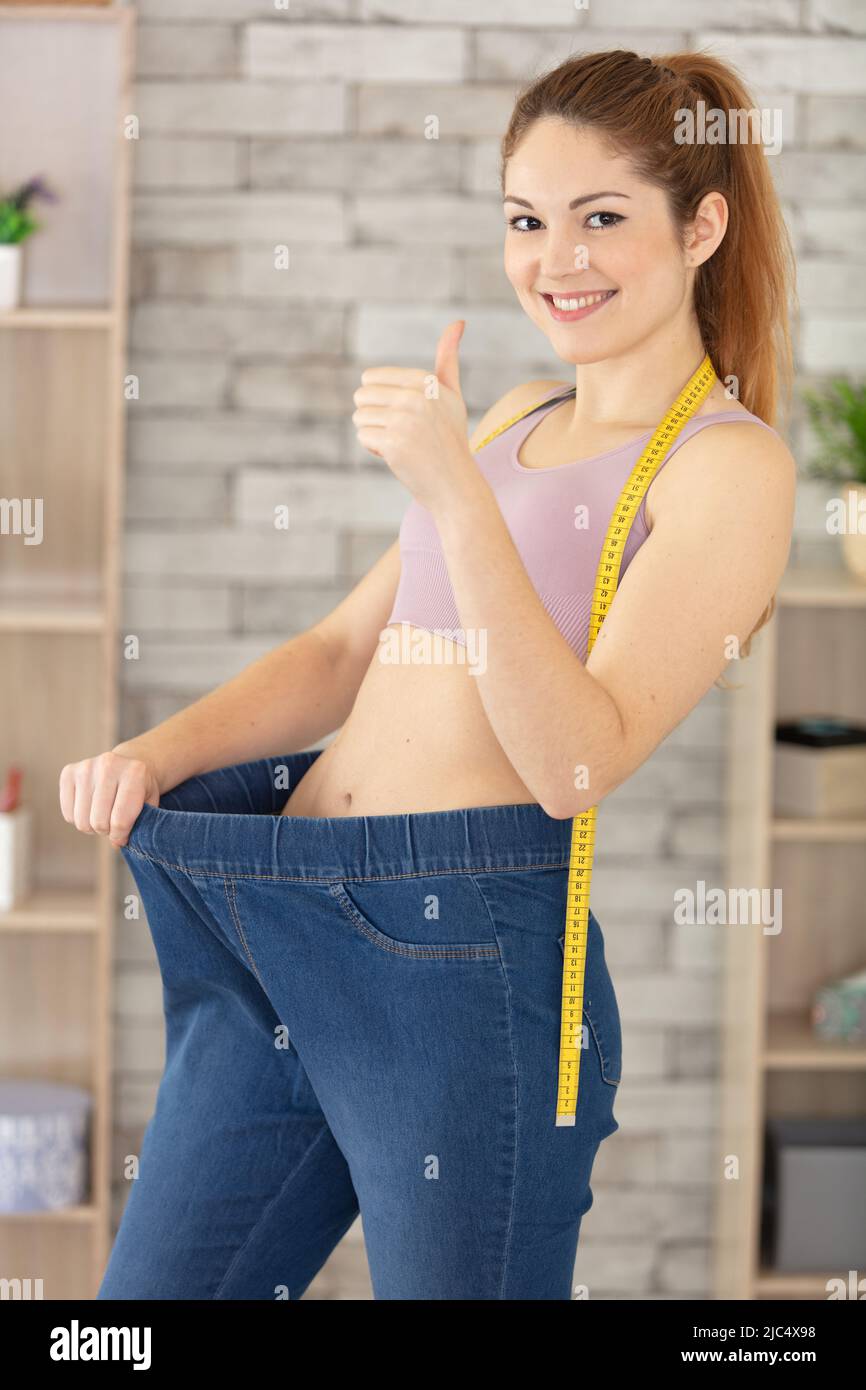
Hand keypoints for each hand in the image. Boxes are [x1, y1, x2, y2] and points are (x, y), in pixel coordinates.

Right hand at [59, 747, 160, 848]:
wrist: (128, 764)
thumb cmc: (140, 789)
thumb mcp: (149, 804)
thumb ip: (138, 825)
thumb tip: (116, 843)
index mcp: (134, 773)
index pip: (120, 821)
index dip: (120, 836)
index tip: (122, 837)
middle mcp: (108, 765)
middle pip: (98, 822)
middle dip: (106, 831)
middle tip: (112, 824)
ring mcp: (86, 767)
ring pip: (81, 820)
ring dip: (92, 826)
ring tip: (102, 816)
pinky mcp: (68, 772)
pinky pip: (68, 813)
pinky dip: (78, 818)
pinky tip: (90, 808)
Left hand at [352, 319, 479, 513]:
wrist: (455, 484)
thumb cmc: (450, 439)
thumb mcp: (451, 396)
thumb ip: (448, 360)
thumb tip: (457, 323)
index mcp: (426, 381)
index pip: (371, 378)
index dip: (382, 400)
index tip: (407, 416)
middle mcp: (416, 397)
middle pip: (361, 395)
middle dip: (374, 415)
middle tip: (401, 431)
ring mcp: (404, 420)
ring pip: (360, 417)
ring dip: (373, 433)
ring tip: (401, 443)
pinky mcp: (393, 444)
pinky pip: (363, 436)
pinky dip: (374, 449)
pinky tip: (397, 456)